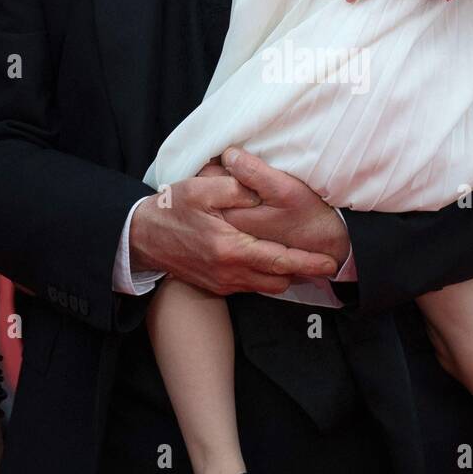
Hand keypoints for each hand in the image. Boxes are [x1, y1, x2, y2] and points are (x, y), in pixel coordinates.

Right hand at [130, 164, 339, 294]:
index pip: (279, 260)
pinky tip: (265, 258)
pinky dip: (263, 275)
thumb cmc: (171, 210)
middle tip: (319, 259)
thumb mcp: (200, 189)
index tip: (331, 262)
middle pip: (278, 281)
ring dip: (282, 274)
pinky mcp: (216, 286)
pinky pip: (250, 285)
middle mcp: (229, 273)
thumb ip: (235, 187)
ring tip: (296, 257)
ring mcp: (223, 283)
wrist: (141, 238)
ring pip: (265, 286)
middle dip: (300, 271)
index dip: (308, 262)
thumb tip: (260, 192)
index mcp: (230, 249)